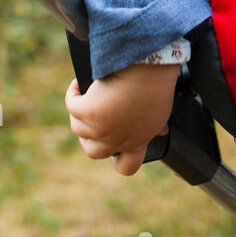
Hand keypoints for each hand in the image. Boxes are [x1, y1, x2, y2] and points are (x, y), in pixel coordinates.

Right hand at [65, 62, 179, 175]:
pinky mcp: (86, 112)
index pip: (126, 166)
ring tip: (88, 95)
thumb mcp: (161, 113)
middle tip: (94, 118)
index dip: (118, 158)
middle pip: (92, 151)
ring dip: (81, 112)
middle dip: (90, 137)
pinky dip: (73, 94)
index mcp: (137, 142)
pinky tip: (78, 85)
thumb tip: (163, 132)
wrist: (146, 69)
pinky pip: (72, 105)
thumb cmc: (156, 86)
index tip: (116, 148)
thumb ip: (156, 126)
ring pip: (79, 127)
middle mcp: (115, 140)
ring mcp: (99, 129)